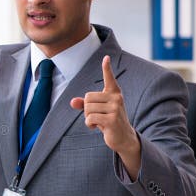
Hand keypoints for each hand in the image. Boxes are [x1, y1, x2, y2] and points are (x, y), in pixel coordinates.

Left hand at [70, 55, 140, 178]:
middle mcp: (116, 98)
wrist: (123, 137)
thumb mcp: (96, 111)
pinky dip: (89, 124)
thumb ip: (84, 105)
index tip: (106, 57)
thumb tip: (72, 102)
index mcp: (114, 93)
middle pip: (87, 98)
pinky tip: (97, 127)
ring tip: (99, 121)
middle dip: (87, 109)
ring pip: (88, 108)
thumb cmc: (108, 121)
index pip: (109, 78)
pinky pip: (90, 118)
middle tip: (97, 116)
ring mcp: (116, 108)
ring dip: (88, 118)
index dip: (106, 68)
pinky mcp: (112, 119)